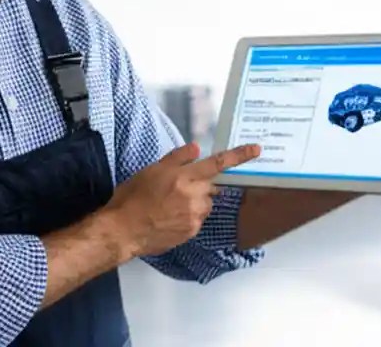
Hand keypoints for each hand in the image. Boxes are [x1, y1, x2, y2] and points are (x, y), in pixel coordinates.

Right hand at [104, 142, 260, 257]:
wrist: (123, 230)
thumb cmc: (132, 197)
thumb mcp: (150, 170)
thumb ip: (176, 158)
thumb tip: (196, 148)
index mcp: (184, 177)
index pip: (217, 163)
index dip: (239, 155)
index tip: (257, 149)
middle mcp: (193, 196)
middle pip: (211, 186)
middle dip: (200, 185)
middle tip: (177, 188)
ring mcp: (194, 216)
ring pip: (205, 204)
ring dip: (196, 202)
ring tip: (170, 205)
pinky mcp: (192, 232)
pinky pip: (198, 220)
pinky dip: (189, 216)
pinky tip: (170, 218)